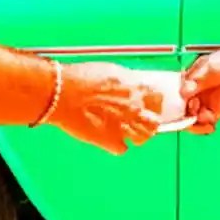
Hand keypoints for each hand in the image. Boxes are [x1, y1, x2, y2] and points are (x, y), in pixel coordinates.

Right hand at [48, 62, 164, 154]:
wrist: (61, 93)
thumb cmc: (80, 78)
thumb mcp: (109, 71)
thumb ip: (126, 81)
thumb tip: (133, 85)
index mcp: (136, 89)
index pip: (158, 97)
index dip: (153, 100)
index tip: (148, 101)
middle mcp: (135, 108)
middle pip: (155, 122)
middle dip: (149, 120)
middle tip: (139, 119)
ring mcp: (124, 127)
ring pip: (143, 137)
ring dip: (137, 134)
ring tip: (126, 130)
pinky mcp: (109, 142)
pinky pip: (122, 148)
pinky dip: (117, 144)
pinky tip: (109, 137)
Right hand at [180, 47, 219, 134]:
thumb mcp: (208, 67)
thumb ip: (196, 80)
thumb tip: (183, 93)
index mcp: (182, 84)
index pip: (170, 97)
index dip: (172, 105)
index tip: (184, 104)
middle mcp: (188, 97)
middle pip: (177, 113)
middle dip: (184, 117)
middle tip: (196, 111)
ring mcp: (199, 106)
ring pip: (189, 122)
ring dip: (195, 124)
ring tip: (207, 118)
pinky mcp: (210, 114)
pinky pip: (203, 125)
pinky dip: (204, 128)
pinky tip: (211, 126)